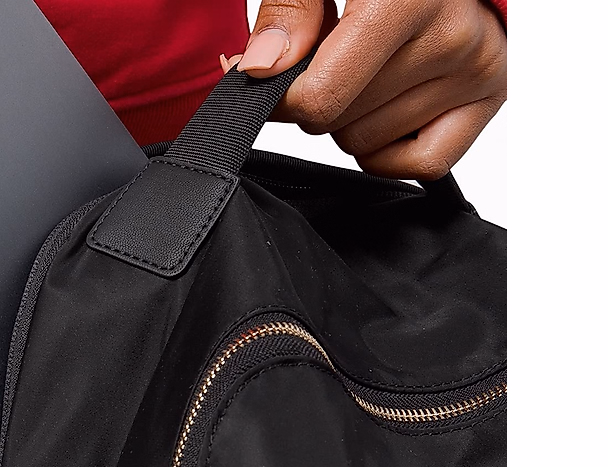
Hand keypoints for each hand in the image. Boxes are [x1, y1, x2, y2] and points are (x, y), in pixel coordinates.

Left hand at [235, 0, 505, 179]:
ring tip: (371, 68)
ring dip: (353, 118)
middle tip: (337, 56)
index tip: (264, 78)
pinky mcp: (491, 96)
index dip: (278, 98)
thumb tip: (260, 69)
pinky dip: (391, 149)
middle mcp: (453, 34)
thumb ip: (290, 10)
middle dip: (321, 97)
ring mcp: (477, 68)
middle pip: (338, 124)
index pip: (320, 97)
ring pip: (368, 145)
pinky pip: (422, 165)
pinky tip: (389, 104)